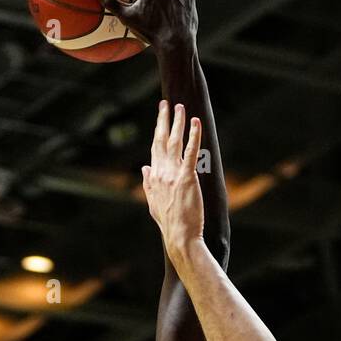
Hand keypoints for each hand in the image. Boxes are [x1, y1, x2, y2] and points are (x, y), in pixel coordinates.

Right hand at [143, 100, 204, 265]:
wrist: (180, 236)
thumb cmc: (169, 223)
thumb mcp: (152, 203)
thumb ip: (148, 183)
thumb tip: (144, 168)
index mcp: (154, 177)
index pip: (155, 149)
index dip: (157, 132)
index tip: (160, 118)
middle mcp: (161, 172)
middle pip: (162, 140)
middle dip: (164, 120)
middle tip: (166, 104)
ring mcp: (173, 174)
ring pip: (175, 142)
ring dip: (177, 122)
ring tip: (181, 108)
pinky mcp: (187, 178)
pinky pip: (190, 152)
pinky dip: (193, 136)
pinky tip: (196, 123)